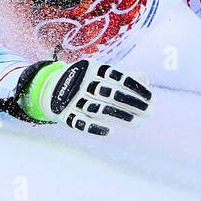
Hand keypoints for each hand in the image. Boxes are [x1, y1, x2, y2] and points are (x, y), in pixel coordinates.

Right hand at [10, 59, 151, 135]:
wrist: (49, 88)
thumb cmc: (84, 80)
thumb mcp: (99, 73)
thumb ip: (123, 76)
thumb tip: (146, 80)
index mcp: (92, 68)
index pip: (117, 77)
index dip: (135, 88)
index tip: (151, 97)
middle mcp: (81, 82)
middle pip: (109, 93)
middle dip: (131, 102)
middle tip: (149, 111)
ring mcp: (72, 99)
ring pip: (97, 109)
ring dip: (118, 116)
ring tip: (136, 123)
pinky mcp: (64, 114)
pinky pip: (79, 122)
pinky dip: (93, 127)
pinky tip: (109, 131)